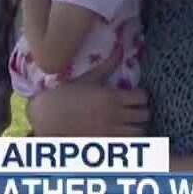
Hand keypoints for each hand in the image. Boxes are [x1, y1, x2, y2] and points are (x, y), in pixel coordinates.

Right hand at [26, 58, 148, 136]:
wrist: (48, 117)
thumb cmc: (66, 95)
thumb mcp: (88, 78)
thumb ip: (108, 65)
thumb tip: (120, 48)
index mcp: (112, 97)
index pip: (142, 97)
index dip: (140, 95)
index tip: (134, 95)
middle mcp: (115, 116)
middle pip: (144, 115)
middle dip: (141, 111)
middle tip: (133, 108)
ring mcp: (111, 132)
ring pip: (140, 132)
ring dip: (137, 126)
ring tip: (129, 122)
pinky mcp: (105, 145)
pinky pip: (128, 145)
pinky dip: (129, 140)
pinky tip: (121, 134)